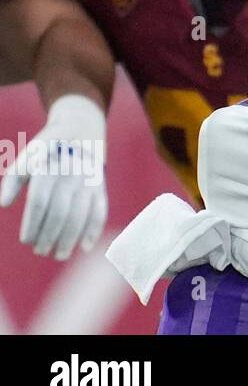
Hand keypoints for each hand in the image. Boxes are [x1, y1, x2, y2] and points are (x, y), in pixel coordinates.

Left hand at [0, 95, 108, 259]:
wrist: (80, 131)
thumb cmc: (46, 151)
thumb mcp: (26, 158)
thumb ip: (12, 181)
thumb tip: (3, 204)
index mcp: (49, 168)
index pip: (39, 202)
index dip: (33, 224)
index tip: (26, 240)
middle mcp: (71, 175)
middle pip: (60, 212)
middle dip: (50, 236)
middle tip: (41, 251)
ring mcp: (88, 181)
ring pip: (81, 215)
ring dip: (71, 239)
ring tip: (60, 254)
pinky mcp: (101, 187)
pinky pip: (100, 211)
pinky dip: (94, 230)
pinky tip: (85, 246)